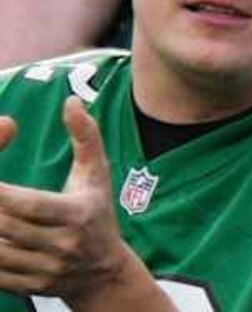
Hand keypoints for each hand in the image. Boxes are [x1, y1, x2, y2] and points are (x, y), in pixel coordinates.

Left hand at [0, 102, 134, 301]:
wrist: (103, 273)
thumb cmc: (97, 212)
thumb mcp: (97, 174)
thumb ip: (86, 136)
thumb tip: (71, 101)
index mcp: (77, 214)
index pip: (30, 205)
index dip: (3, 195)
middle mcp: (62, 245)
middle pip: (7, 228)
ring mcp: (45, 271)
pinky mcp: (31, 288)